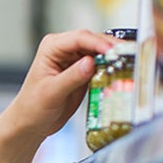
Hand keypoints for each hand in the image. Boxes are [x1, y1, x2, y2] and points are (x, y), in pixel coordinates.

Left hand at [3, 30, 119, 141]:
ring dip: (115, 58)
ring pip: (101, 52)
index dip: (98, 43)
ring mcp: (76, 60)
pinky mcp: (85, 72)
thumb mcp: (51, 93)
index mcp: (52, 47)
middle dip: (112, 48)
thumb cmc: (32, 107)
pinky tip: (122, 72)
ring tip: (131, 62)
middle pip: (95, 42)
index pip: (80, 39)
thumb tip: (90, 63)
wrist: (31, 123)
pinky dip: (112, 69)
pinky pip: (103, 66)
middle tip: (129, 55)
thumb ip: (71, 77)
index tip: (113, 52)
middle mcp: (65, 49)